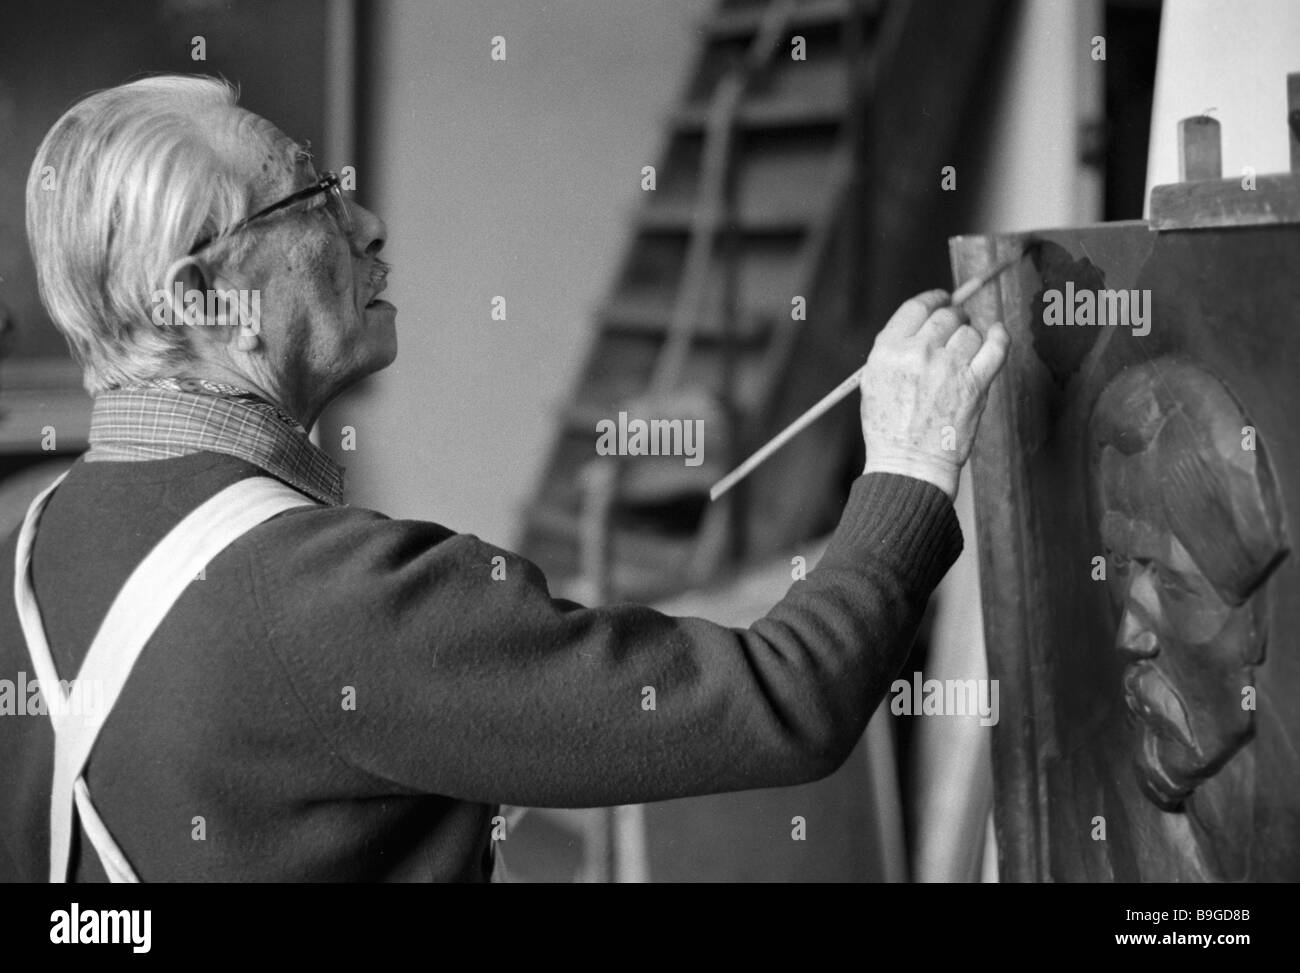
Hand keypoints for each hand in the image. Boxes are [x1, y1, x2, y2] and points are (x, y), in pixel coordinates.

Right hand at [859, 289, 1009, 500]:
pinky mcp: (975, 385)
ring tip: (963, 355)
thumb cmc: (889, 427)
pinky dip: (999, 336)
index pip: (917, 307)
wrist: (909, 465)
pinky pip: (996, 346)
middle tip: (953, 331)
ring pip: (971, 332)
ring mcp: (949, 368)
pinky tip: (997, 334)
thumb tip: (925, 318)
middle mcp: (919, 354)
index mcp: (889, 351)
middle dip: (952, 319)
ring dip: (969, 338)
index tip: (941, 300)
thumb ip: (895, 348)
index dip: (933, 299)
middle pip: (946, 316)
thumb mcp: (874, 381)